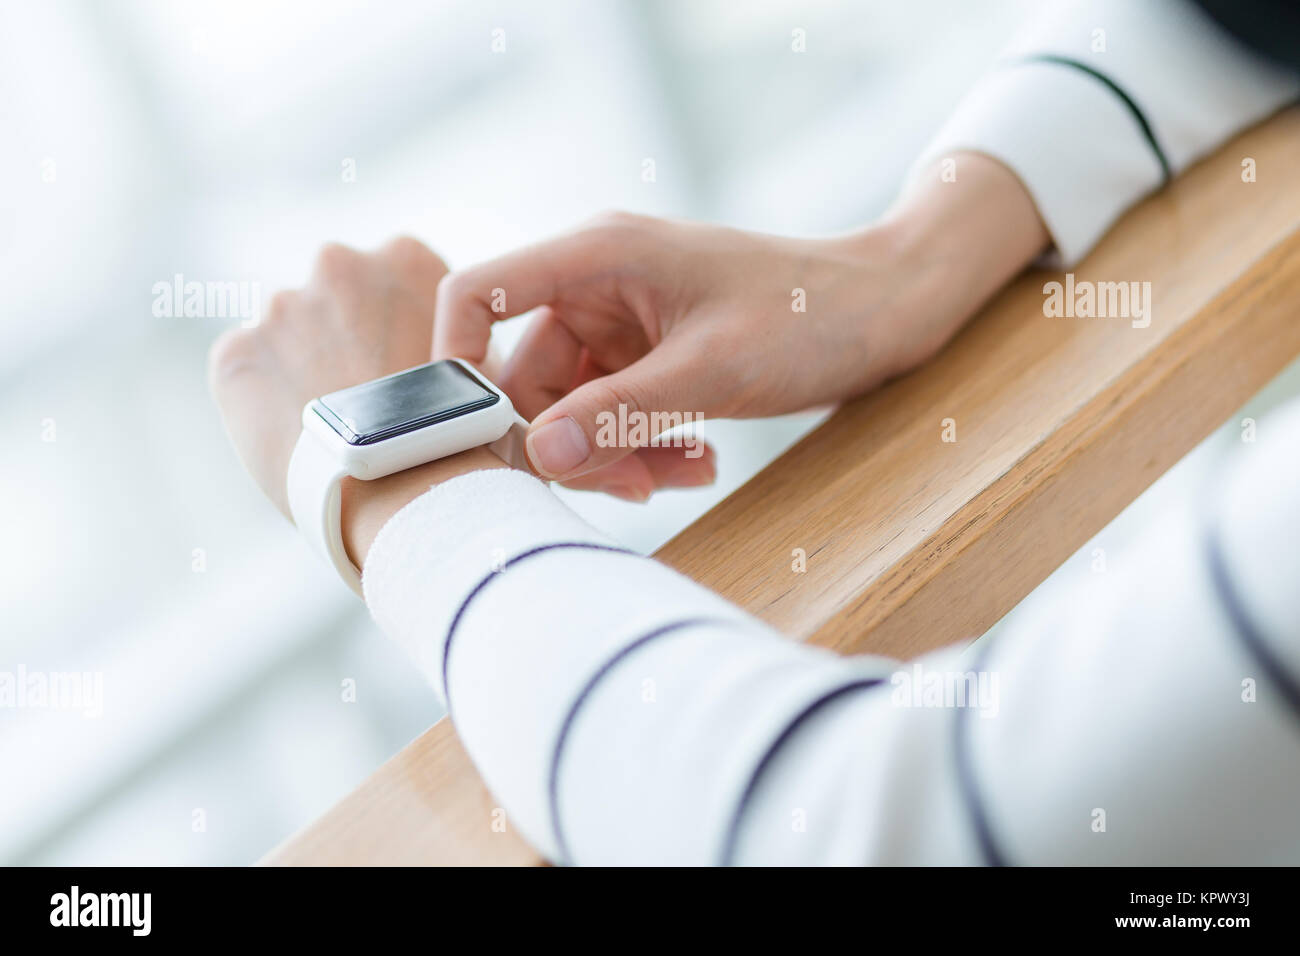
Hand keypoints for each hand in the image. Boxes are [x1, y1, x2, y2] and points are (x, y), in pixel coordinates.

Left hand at [208, 237, 503, 567]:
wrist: (410, 484)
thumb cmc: (462, 431)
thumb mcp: (480, 360)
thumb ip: (451, 333)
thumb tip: (448, 346)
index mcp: (404, 257)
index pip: (388, 277)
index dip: (393, 325)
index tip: (400, 365)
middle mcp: (337, 264)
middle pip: (332, 299)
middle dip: (341, 336)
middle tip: (365, 398)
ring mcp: (280, 307)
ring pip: (285, 336)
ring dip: (300, 368)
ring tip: (332, 428)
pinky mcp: (235, 354)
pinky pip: (245, 374)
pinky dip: (261, 402)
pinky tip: (298, 439)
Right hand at [434, 154, 1047, 498]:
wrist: (886, 312)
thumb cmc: (807, 316)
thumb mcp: (712, 371)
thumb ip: (619, 412)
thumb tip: (537, 456)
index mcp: (598, 256)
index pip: (478, 293)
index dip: (454, 361)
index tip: (467, 436)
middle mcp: (597, 284)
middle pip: (528, 377)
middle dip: (570, 441)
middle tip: (630, 487)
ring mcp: (623, 323)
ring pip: (573, 407)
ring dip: (616, 453)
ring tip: (684, 472)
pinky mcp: (649, 355)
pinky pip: (614, 413)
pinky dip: (643, 446)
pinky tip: (696, 462)